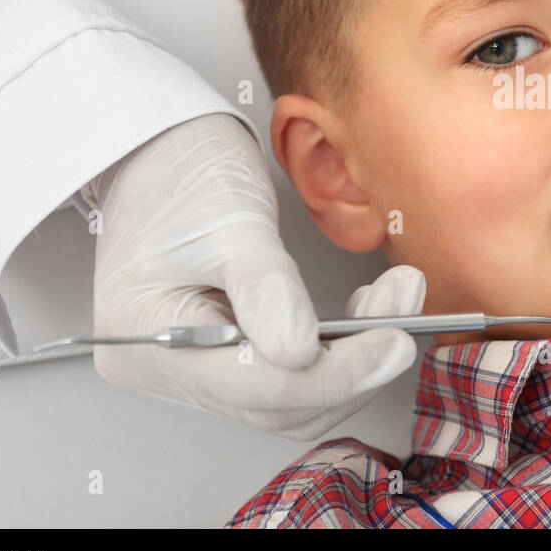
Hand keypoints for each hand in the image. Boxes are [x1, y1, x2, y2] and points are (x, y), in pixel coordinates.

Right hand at [85, 112, 423, 439]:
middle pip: (275, 403)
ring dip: (350, 364)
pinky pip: (286, 375)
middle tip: (404, 325)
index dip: (335, 374)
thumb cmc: (180, 170)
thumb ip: (267, 287)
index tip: (393, 343)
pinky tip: (364, 317)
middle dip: (351, 369)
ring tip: (393, 305)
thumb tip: (301, 350)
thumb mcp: (231, 219)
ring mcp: (191, 364)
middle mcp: (162, 364)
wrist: (161, 147)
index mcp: (146, 335)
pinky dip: (333, 355)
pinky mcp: (222, 353)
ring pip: (288, 399)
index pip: (254, 386)